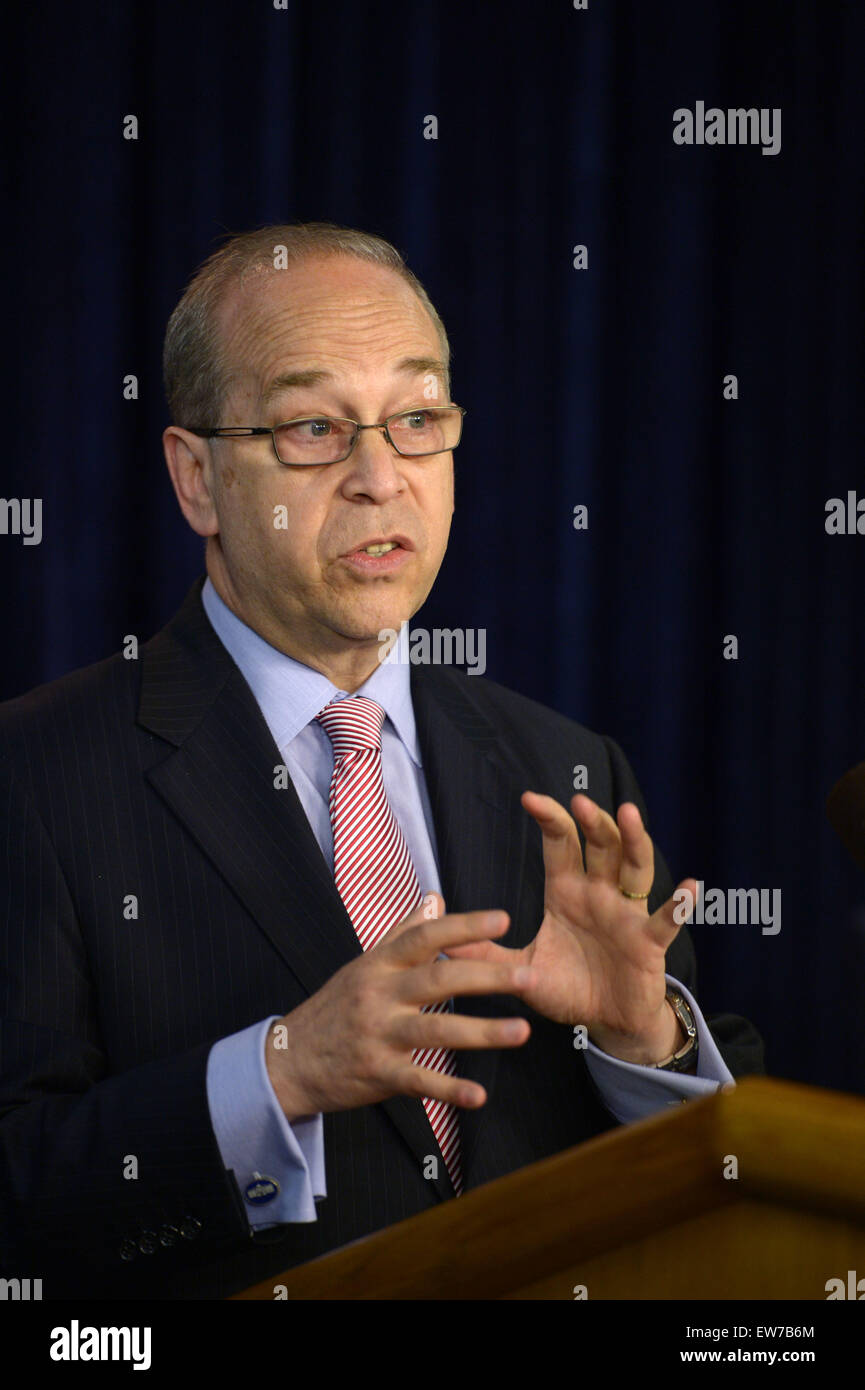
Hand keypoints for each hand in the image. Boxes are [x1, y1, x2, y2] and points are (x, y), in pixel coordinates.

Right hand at [265, 897, 534, 1120]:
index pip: (425, 936)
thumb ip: (403, 933)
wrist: (289, 1059)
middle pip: (439, 979)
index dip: (464, 926)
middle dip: (488, 977)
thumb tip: (434, 897)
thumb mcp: (364, 963)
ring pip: (437, 1030)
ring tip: (523, 1032)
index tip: (504, 919)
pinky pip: (419, 1081)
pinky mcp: (378, 1074)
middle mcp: (380, 994)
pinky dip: (450, 1089)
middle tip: (531, 976)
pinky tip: (481, 1095)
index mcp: (380, 964)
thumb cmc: (336, 1006)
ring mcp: (379, 1034)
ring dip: (483, 1032)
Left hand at [443, 793, 695, 1065]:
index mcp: (567, 892)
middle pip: (599, 846)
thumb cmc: (567, 988)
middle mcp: (599, 893)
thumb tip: (438, 941)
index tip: (529, 798)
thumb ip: (485, 955)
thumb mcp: (522, 970)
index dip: (549, 820)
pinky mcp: (649, 942)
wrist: (606, 1024)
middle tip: (580, 802)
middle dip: (591, 822)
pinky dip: (679, 904)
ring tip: (629, 815)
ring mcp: (627, 913)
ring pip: (633, 868)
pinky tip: (689, 887)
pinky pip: (666, 920)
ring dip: (633, 841)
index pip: (559, 846)